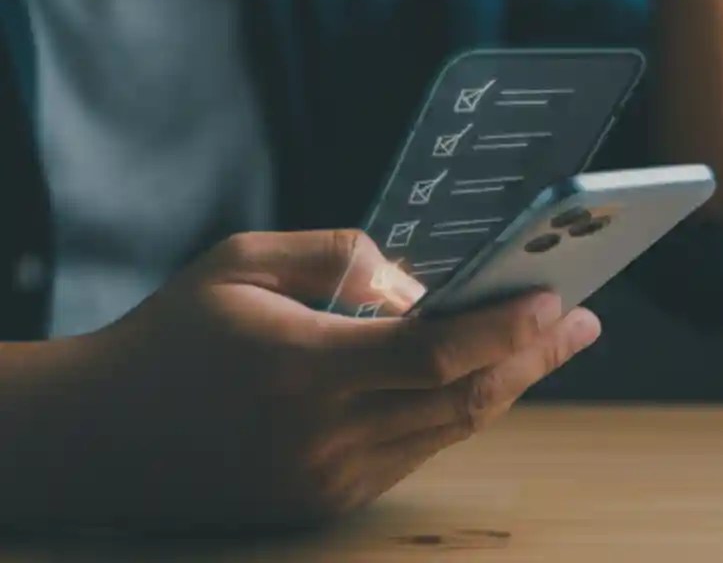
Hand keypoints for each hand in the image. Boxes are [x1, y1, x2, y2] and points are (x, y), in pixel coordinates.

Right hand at [26, 231, 598, 530]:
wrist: (103, 439)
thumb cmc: (174, 335)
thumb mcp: (241, 263)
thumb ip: (338, 256)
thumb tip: (421, 282)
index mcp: (301, 368)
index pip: (434, 352)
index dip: (507, 328)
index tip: (558, 298)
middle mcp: (324, 434)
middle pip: (464, 399)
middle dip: (536, 357)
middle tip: (583, 320)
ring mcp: (330, 479)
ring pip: (449, 429)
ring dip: (507, 384)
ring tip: (548, 341)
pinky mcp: (328, 502)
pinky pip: (416, 451)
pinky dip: (456, 410)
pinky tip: (481, 376)